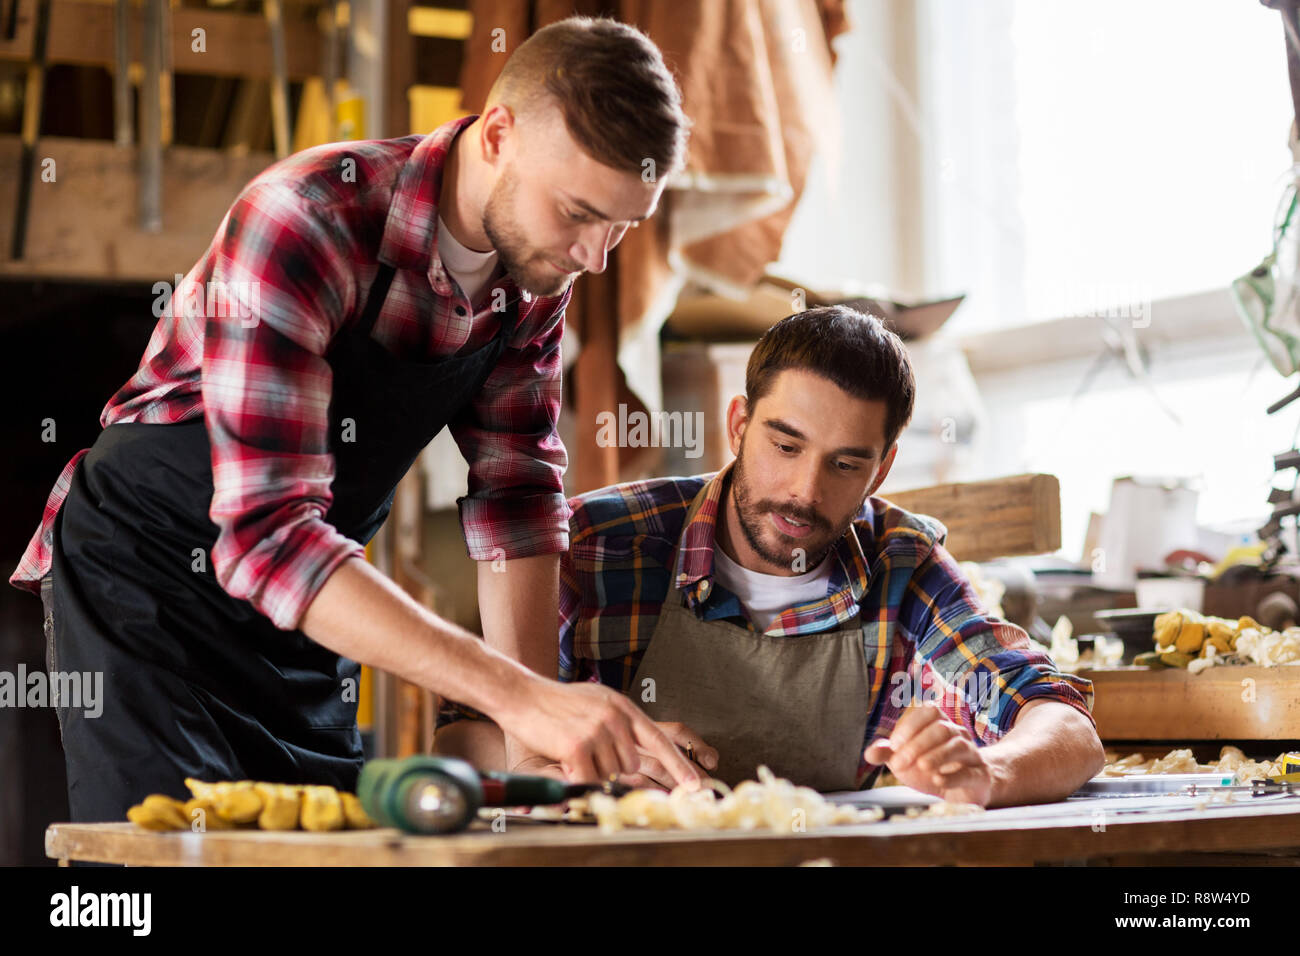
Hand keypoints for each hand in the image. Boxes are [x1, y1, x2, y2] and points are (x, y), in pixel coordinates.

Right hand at [492, 676, 703, 788]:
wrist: (521, 694)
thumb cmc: (556, 703)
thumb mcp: (597, 702)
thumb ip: (619, 724)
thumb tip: (635, 754)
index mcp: (622, 707)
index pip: (659, 740)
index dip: (679, 765)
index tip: (695, 785)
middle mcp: (615, 717)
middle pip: (630, 765)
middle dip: (609, 765)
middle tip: (586, 748)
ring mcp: (597, 731)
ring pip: (608, 774)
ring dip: (590, 769)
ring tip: (571, 745)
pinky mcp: (577, 746)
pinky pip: (588, 779)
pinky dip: (576, 776)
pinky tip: (564, 756)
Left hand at [863, 701, 992, 805]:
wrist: (963, 790)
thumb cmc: (931, 768)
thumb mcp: (906, 760)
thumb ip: (888, 754)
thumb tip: (869, 753)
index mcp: (940, 723)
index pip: (929, 711)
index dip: (910, 725)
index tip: (894, 745)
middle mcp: (958, 734)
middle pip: (941, 729)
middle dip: (917, 744)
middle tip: (899, 763)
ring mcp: (972, 754)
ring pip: (958, 745)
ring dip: (936, 755)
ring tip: (921, 766)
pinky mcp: (979, 776)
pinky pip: (970, 772)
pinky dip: (953, 775)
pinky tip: (938, 780)